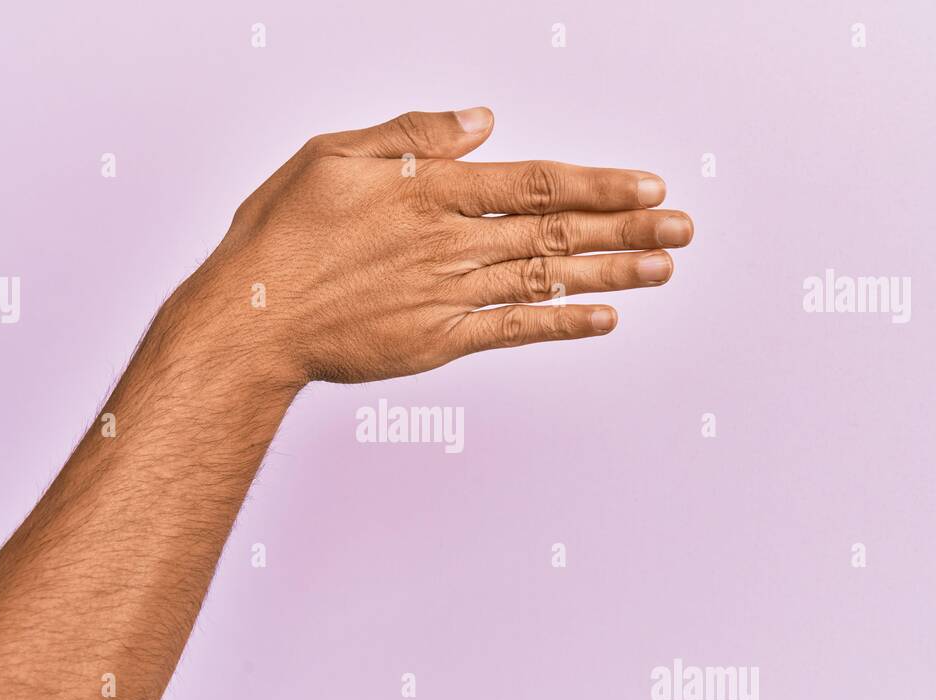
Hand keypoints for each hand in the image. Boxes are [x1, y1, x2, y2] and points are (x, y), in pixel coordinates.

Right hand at [198, 107, 693, 384]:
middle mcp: (450, 243)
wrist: (252, 318)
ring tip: (664, 267)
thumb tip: (481, 122)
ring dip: (610, 273)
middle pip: (555, 232)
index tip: (649, 185)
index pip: (534, 183)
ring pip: (545, 279)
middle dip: (627, 228)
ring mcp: (447, 295)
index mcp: (430, 192)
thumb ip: (413, 137)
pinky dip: (561, 324)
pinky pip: (513, 330)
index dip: (597, 185)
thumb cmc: (283, 234)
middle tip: (684, 228)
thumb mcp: (334, 154)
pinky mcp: (437, 341)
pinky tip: (605, 319)